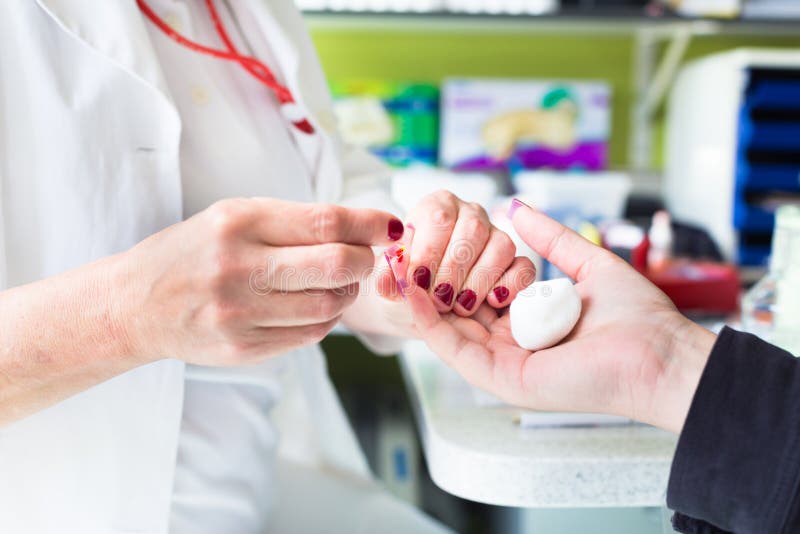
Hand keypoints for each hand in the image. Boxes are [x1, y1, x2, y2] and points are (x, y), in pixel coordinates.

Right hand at [116, 198, 402, 365]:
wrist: (135, 304)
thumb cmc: (194, 252)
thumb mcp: (233, 218)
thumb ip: (294, 222)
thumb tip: (364, 229)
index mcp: (238, 223)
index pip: (325, 221)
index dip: (369, 224)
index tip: (392, 226)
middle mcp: (239, 268)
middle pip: (337, 266)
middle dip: (364, 261)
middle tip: (363, 258)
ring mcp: (240, 315)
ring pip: (330, 306)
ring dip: (346, 293)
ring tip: (335, 282)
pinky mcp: (243, 350)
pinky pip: (310, 335)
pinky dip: (323, 319)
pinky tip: (309, 306)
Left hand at [376, 190, 535, 315]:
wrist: (423, 304)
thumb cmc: (406, 286)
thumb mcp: (391, 283)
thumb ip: (389, 278)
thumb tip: (391, 275)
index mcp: (436, 207)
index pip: (439, 217)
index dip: (429, 250)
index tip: (417, 281)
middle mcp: (469, 214)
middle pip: (472, 230)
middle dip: (454, 269)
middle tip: (438, 300)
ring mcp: (495, 234)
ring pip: (501, 246)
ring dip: (480, 279)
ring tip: (460, 306)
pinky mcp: (515, 260)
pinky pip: (524, 266)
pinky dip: (511, 284)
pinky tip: (493, 301)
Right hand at [397, 201, 715, 433]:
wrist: (661, 355)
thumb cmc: (637, 318)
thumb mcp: (587, 263)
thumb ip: (552, 240)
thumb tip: (516, 209)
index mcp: (530, 326)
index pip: (481, 296)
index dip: (456, 269)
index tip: (434, 245)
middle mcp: (513, 348)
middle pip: (459, 313)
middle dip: (430, 284)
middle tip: (404, 256)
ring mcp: (505, 366)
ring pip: (450, 331)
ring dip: (422, 300)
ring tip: (399, 268)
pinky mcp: (501, 379)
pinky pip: (455, 350)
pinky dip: (431, 321)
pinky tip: (416, 291)